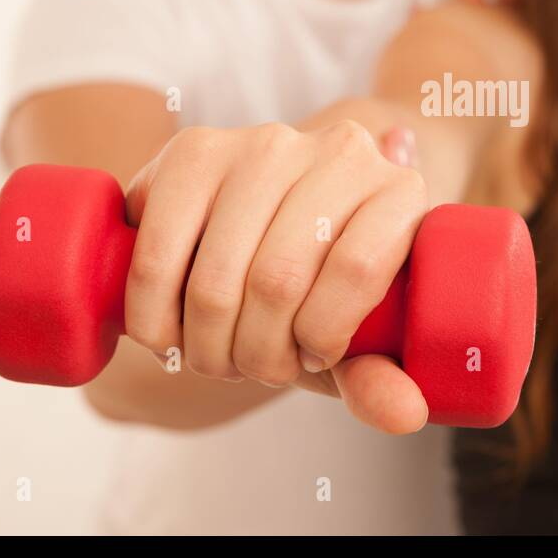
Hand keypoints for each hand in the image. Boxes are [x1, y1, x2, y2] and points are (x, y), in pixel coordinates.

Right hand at [122, 121, 429, 433]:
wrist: (275, 226)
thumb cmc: (326, 291)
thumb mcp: (358, 337)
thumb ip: (379, 376)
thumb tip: (405, 414)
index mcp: (399, 193)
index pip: (357, 269)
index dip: (324, 337)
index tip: (314, 356)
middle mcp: (339, 152)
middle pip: (279, 280)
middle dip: (255, 354)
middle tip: (252, 368)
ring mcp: (265, 143)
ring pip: (216, 277)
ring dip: (203, 345)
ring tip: (214, 354)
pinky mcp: (194, 149)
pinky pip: (156, 254)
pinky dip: (152, 316)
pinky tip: (169, 330)